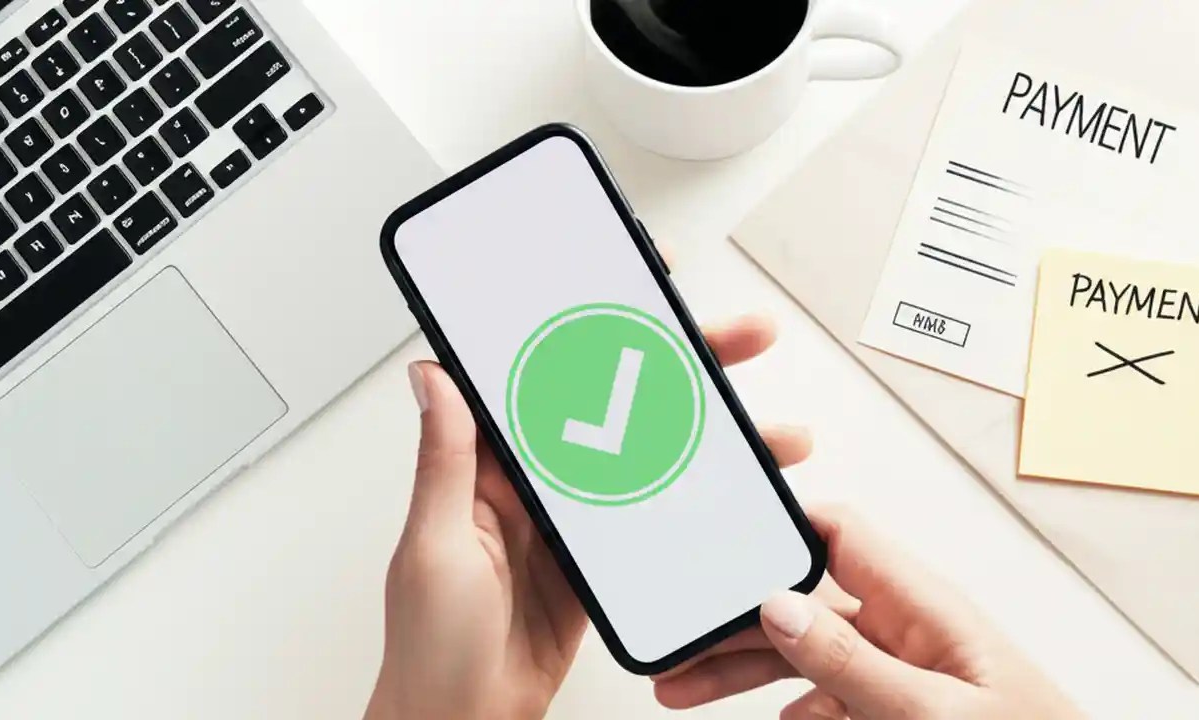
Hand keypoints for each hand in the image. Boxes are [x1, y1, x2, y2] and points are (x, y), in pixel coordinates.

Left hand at [365, 314, 815, 719]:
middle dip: (678, 365)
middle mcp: (531, 481)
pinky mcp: (598, 559)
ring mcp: (570, 519)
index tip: (632, 287)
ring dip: (705, 434)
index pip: (536, 374)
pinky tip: (735, 485)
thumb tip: (433, 375)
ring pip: (645, 455)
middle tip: (736, 338)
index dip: (585, 326)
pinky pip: (652, 513)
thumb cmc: (429, 649)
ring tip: (768, 428)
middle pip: (612, 402)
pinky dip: (695, 496)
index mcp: (483, 465)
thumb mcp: (435, 548)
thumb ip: (445, 463)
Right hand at [654, 505, 1085, 719]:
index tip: (714, 534)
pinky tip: (773, 719)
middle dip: (735, 618)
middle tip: (676, 641)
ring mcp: (902, 670)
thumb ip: (853, 664)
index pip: (837, 533)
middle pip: (802, 601)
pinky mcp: (899, 708)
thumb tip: (780, 607)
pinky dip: (793, 706)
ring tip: (684, 687)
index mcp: (923, 605)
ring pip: (804, 653)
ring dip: (744, 668)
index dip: (776, 524)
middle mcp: (908, 628)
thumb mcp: (933, 714)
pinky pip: (830, 695)